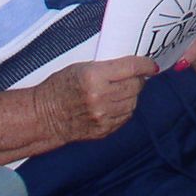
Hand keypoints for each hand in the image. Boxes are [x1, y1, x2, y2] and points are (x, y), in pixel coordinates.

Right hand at [32, 56, 154, 145]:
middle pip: (135, 86)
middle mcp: (101, 97)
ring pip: (133, 102)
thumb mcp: (81, 67)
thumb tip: (133, 67)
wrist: (44, 117)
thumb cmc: (59, 88)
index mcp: (94, 77)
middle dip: (138, 79)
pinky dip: (125, 108)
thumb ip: (108, 67)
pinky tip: (114, 103)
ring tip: (121, 90)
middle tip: (133, 77)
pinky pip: (125, 116)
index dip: (145, 65)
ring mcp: (103, 116)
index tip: (151, 65)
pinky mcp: (104, 130)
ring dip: (132, 95)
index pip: (131, 68)